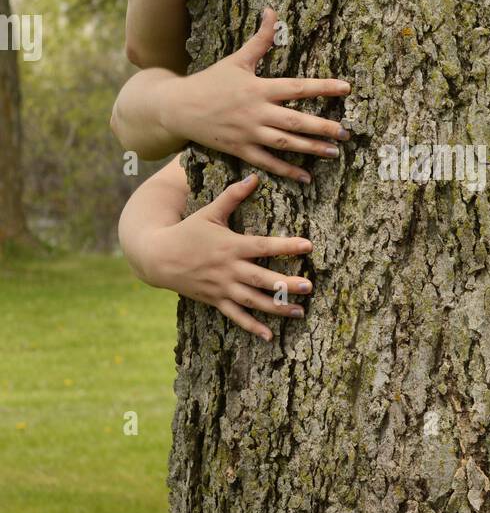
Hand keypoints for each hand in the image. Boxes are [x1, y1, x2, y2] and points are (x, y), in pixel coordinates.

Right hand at [142, 173, 312, 340]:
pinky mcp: (215, 301)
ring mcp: (222, 288)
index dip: (286, 246)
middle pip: (261, 278)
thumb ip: (233, 196)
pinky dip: (252, 327)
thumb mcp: (210, 211)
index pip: (263, 246)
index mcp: (231, 246)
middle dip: (286, 284)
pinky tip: (270, 336)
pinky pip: (236, 316)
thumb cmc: (187, 231)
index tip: (308, 246)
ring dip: (276, 307)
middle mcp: (229, 269)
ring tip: (299, 311)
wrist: (158, 257)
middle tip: (308, 286)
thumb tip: (255, 177)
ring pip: (253, 301)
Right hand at [160, 8, 350, 179]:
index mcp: (258, 88)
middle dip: (323, 126)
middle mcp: (256, 112)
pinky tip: (306, 177)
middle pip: (295, 120)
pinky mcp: (240, 150)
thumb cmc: (210, 81)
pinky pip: (267, 162)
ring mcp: (248, 133)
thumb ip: (260, 39)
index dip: (323, 87)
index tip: (346, 88)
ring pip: (285, 143)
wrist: (178, 107)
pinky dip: (286, 171)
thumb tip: (272, 10)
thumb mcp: (237, 59)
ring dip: (311, 149)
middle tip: (346, 132)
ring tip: (334, 152)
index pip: (297, 87)